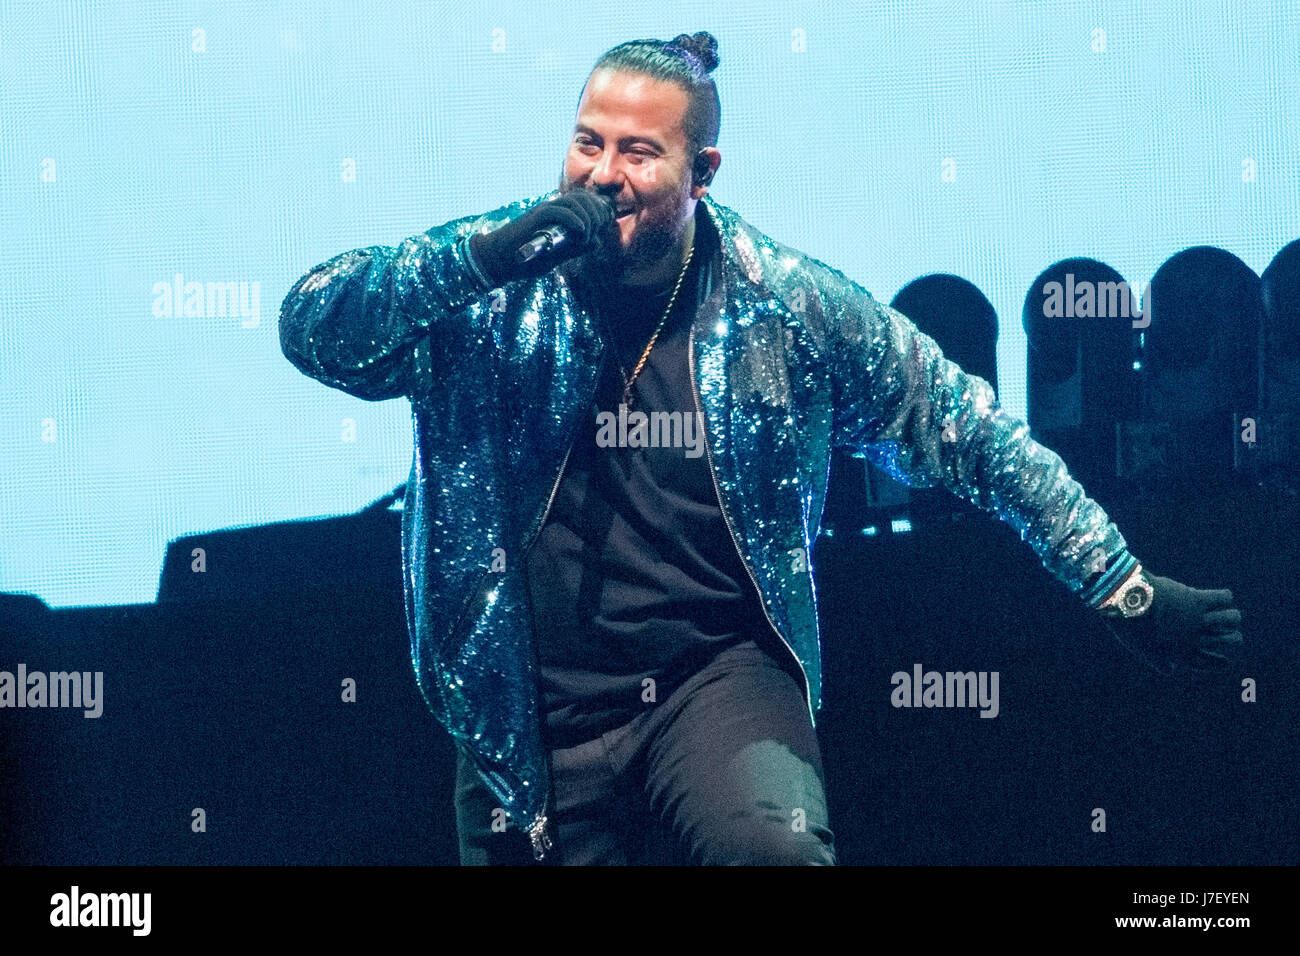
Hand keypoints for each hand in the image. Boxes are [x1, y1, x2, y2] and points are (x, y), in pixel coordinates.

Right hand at [468, 191, 615, 286]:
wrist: (499, 261)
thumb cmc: (526, 260)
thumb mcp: (557, 256)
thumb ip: (575, 248)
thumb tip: (595, 241)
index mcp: (558, 214)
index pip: (585, 200)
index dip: (599, 209)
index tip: (603, 226)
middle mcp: (552, 208)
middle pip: (583, 197)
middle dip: (596, 212)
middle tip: (595, 230)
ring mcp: (543, 211)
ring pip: (574, 201)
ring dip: (587, 217)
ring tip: (586, 234)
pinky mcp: (535, 218)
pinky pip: (559, 211)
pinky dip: (574, 220)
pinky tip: (580, 232)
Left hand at [1102, 573, 1242, 677]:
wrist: (1126, 604)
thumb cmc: (1131, 627)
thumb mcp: (1144, 651)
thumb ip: (1160, 663)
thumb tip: (1172, 669)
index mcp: (1182, 653)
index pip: (1211, 663)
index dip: (1220, 662)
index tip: (1226, 660)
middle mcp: (1196, 638)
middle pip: (1231, 640)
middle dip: (1233, 637)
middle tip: (1230, 632)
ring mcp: (1198, 619)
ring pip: (1233, 618)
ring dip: (1232, 615)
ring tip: (1228, 612)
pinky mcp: (1197, 599)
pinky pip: (1224, 597)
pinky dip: (1225, 596)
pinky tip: (1222, 596)